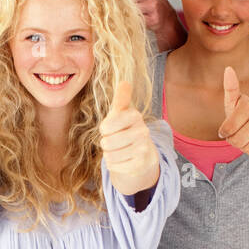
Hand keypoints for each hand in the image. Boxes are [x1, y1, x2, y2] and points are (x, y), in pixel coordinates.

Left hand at [99, 79, 159, 195]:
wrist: (141, 154)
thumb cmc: (125, 129)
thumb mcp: (120, 113)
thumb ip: (121, 98)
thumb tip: (124, 81)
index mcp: (135, 116)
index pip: (106, 126)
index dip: (104, 129)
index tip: (111, 128)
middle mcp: (143, 132)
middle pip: (107, 143)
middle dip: (106, 143)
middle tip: (116, 140)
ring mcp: (143, 149)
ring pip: (109, 156)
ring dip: (110, 155)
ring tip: (120, 150)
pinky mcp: (140, 165)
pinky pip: (114, 167)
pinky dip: (115, 165)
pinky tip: (124, 160)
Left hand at [123, 0, 182, 49]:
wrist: (166, 18)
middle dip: (117, 3)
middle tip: (115, 8)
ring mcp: (152, 5)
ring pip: (127, 9)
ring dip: (122, 13)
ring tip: (124, 14)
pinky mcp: (153, 19)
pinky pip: (133, 20)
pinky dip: (129, 21)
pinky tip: (131, 21)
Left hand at [218, 66, 248, 157]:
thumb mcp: (240, 101)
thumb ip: (231, 88)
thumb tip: (228, 69)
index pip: (227, 129)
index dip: (225, 132)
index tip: (228, 129)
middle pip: (237, 142)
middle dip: (235, 141)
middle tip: (240, 134)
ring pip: (248, 149)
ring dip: (247, 147)